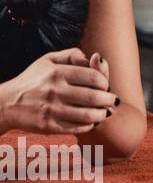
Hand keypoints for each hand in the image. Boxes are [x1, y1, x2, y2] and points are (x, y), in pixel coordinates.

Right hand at [0, 48, 117, 134]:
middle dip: (109, 99)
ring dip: (103, 114)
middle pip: (94, 97)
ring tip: (106, 112)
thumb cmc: (32, 80)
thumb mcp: (47, 60)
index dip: (105, 82)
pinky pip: (77, 127)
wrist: (6, 103)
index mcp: (57, 72)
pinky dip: (89, 125)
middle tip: (113, 101)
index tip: (106, 86)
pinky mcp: (48, 125)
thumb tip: (95, 57)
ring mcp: (51, 109)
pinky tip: (92, 121)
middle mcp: (54, 90)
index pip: (94, 77)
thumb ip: (72, 55)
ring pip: (88, 114)